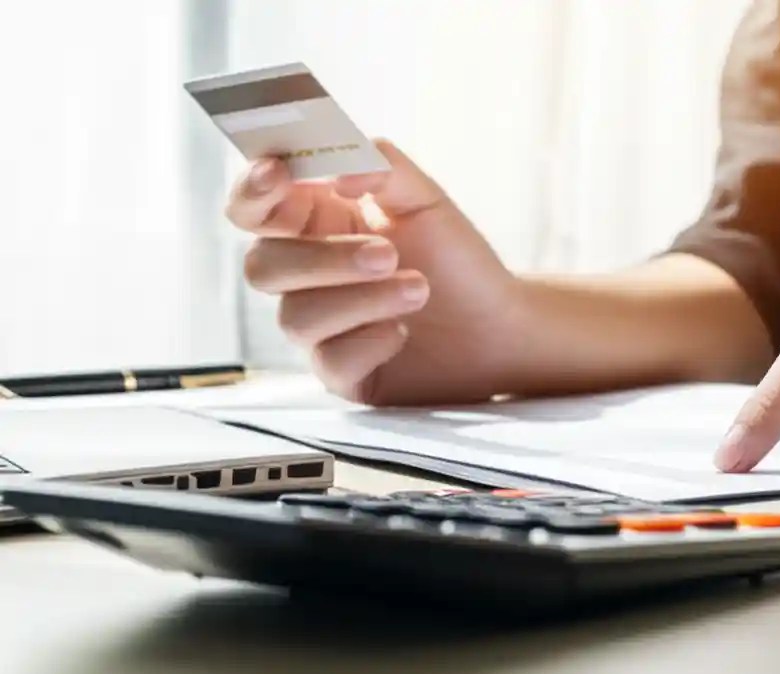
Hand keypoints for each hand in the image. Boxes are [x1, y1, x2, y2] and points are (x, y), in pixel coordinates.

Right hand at [229, 139, 522, 404]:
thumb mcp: (426, 198)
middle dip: (325, 259)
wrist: (498, 325)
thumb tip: (337, 168)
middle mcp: (306, 276)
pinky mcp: (341, 373)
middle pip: (263, 267)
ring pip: (296, 318)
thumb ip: (382, 165)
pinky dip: (372, 341)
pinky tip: (403, 332)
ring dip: (362, 300)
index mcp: (316, 223)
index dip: (252, 190)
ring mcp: (319, 328)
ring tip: (419, 290)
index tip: (276, 172)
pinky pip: (329, 360)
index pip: (254, 207)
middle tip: (388, 254)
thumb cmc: (456, 260)